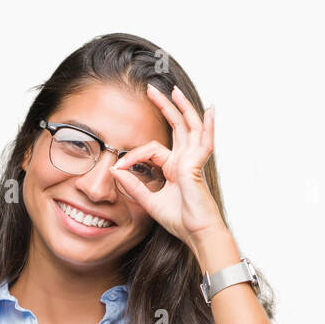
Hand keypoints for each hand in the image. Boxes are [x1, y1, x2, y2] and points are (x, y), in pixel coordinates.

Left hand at [110, 84, 226, 244]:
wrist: (197, 234)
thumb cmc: (181, 222)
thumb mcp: (149, 202)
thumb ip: (133, 186)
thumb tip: (115, 171)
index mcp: (175, 168)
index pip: (152, 149)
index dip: (133, 155)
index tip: (118, 167)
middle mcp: (185, 161)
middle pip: (177, 126)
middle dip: (165, 107)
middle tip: (151, 90)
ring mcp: (193, 161)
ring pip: (189, 126)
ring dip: (182, 107)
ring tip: (173, 90)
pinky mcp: (197, 165)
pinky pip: (203, 140)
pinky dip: (207, 125)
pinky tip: (209, 111)